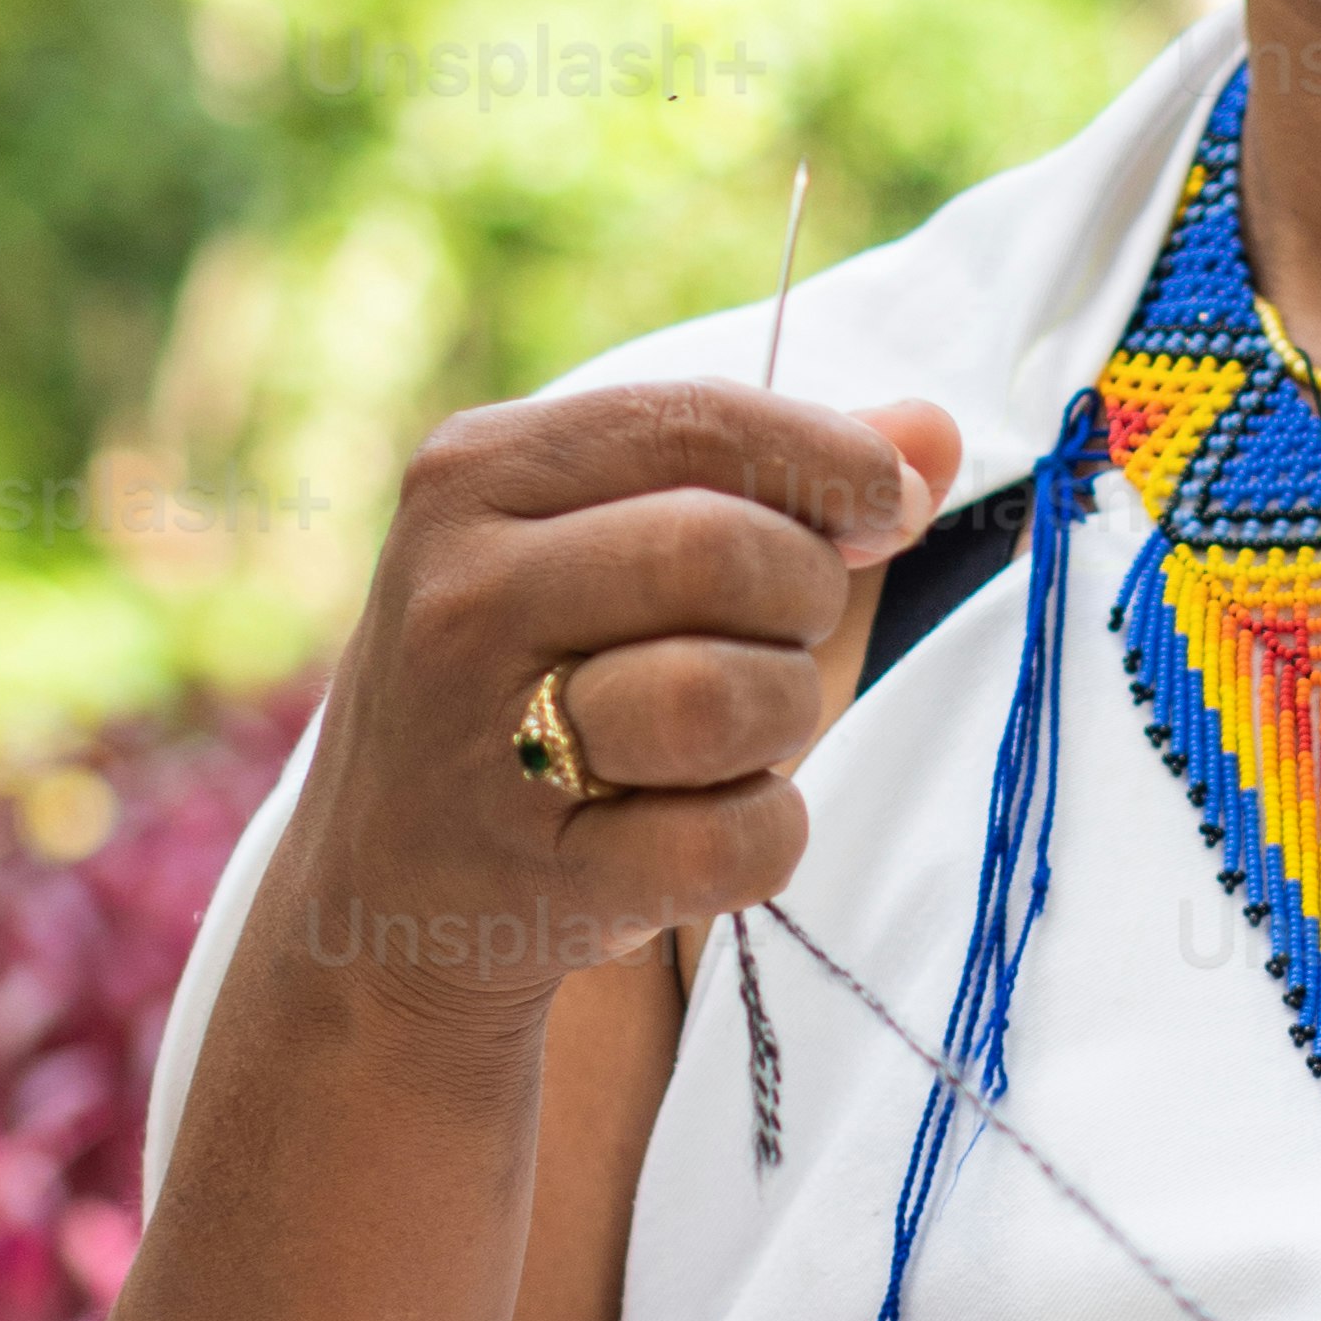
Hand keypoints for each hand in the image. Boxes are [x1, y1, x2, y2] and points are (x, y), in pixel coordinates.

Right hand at [272, 381, 965, 1049]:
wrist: (385, 900)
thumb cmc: (542, 686)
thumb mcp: (617, 548)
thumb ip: (776, 476)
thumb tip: (934, 434)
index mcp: (475, 475)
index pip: (697, 420)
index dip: (830, 460)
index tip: (890, 506)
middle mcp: (459, 594)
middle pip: (720, 551)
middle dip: (802, 597)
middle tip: (779, 639)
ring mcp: (481, 742)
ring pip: (728, 698)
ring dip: (782, 720)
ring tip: (735, 737)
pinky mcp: (536, 877)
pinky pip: (734, 840)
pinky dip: (765, 836)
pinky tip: (712, 826)